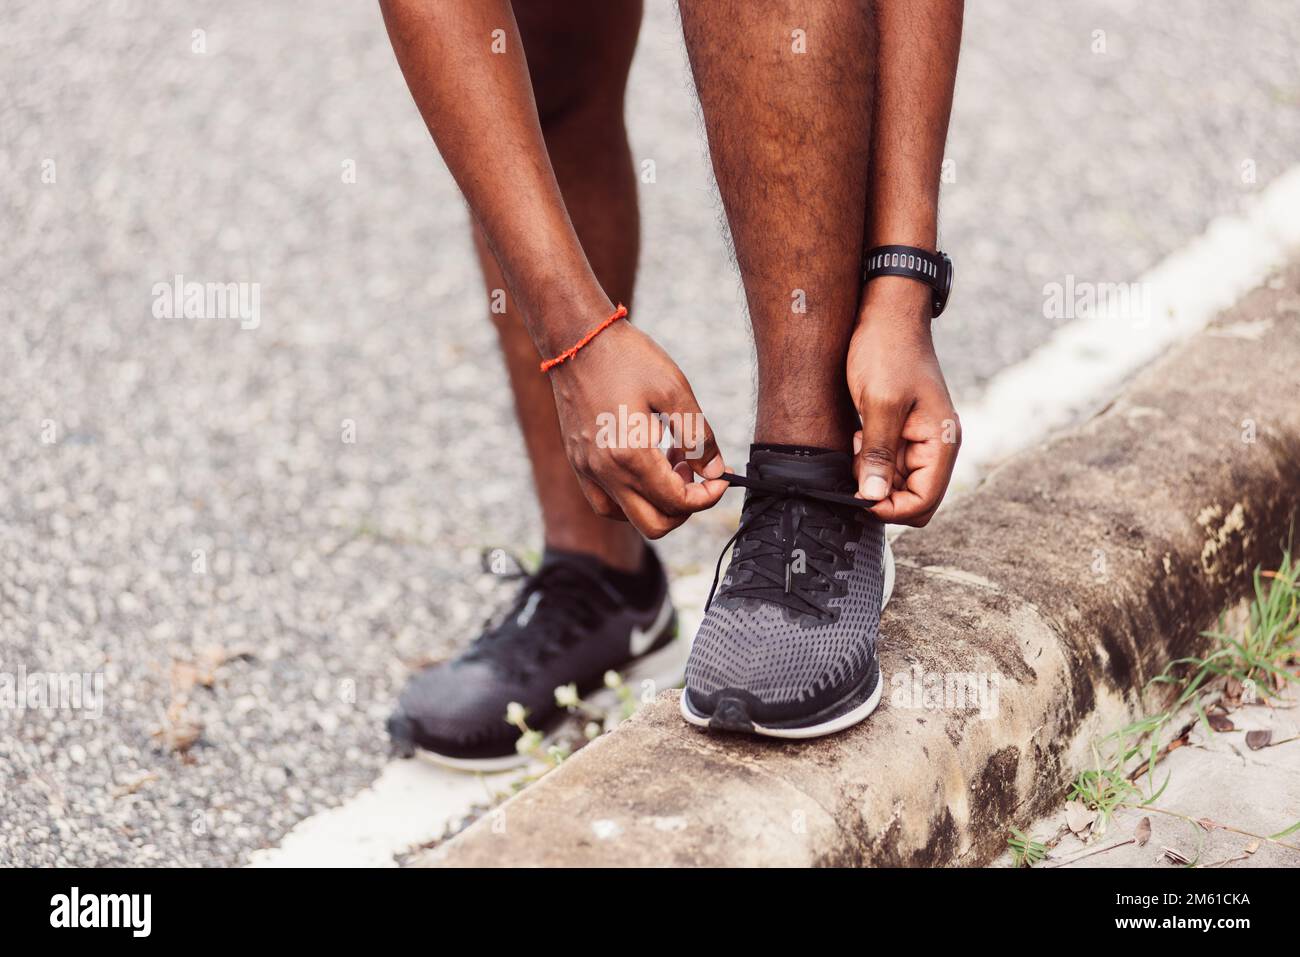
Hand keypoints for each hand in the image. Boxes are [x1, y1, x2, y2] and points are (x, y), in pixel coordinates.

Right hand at [548, 317, 728, 538]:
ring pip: (628, 517)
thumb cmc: (627, 358)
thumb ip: (698, 437)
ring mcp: (587, 470)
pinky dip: (632, 498)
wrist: (576, 340)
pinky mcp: (578, 463)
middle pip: (654, 524)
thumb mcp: (674, 390)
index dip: (708, 496)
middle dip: (685, 508)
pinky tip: (646, 467)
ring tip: (671, 463)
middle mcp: (604, 471)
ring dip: (657, 502)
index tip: (721, 478)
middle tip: (697, 475)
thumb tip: (715, 471)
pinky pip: (606, 503)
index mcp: (630, 454)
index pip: (677, 502)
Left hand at [846, 278, 960, 525]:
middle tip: (853, 470)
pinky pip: (887, 464)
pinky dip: (868, 461)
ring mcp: (919, 439)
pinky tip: (855, 438)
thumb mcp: (879, 402)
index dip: (889, 509)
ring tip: (855, 445)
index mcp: (941, 442)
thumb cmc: (886, 350)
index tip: (857, 496)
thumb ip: (877, 452)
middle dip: (881, 495)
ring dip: (872, 476)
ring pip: (897, 484)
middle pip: (913, 499)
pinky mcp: (901, 431)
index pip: (923, 502)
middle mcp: (936, 446)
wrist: (885, 312)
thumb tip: (873, 498)